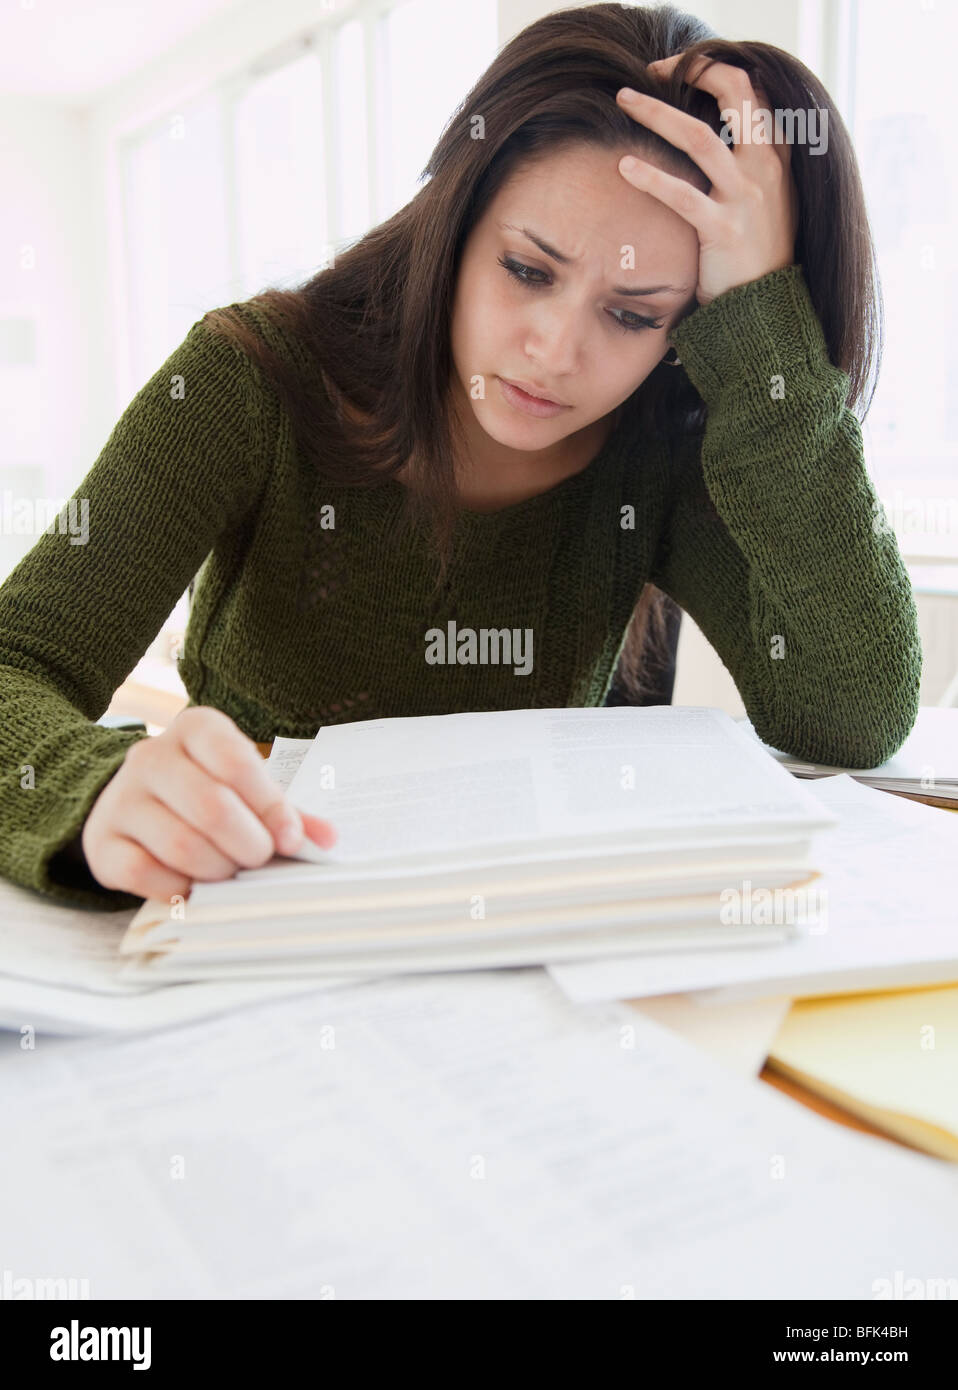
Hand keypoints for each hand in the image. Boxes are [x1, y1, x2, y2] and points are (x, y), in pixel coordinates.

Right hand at [81, 705, 335, 900]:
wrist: (136, 800)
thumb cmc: (207, 791)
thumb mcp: (246, 787)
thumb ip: (286, 811)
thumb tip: (327, 840)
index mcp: (195, 729)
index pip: (236, 762)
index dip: (271, 807)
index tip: (291, 840)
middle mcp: (151, 756)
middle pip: (211, 806)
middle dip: (248, 844)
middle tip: (260, 859)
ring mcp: (121, 799)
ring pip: (179, 844)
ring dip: (217, 870)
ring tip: (229, 871)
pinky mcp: (101, 842)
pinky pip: (143, 873)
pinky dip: (178, 887)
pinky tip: (192, 884)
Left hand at [615, 53, 798, 306]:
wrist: (770, 309)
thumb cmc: (757, 258)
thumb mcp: (766, 204)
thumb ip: (749, 168)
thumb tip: (718, 143)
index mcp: (777, 157)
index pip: (755, 92)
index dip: (718, 70)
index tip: (681, 68)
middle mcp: (765, 168)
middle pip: (736, 93)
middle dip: (694, 70)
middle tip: (652, 69)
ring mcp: (746, 197)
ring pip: (699, 136)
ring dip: (658, 112)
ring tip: (624, 99)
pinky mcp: (723, 230)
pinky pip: (683, 196)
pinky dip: (651, 177)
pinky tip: (625, 166)